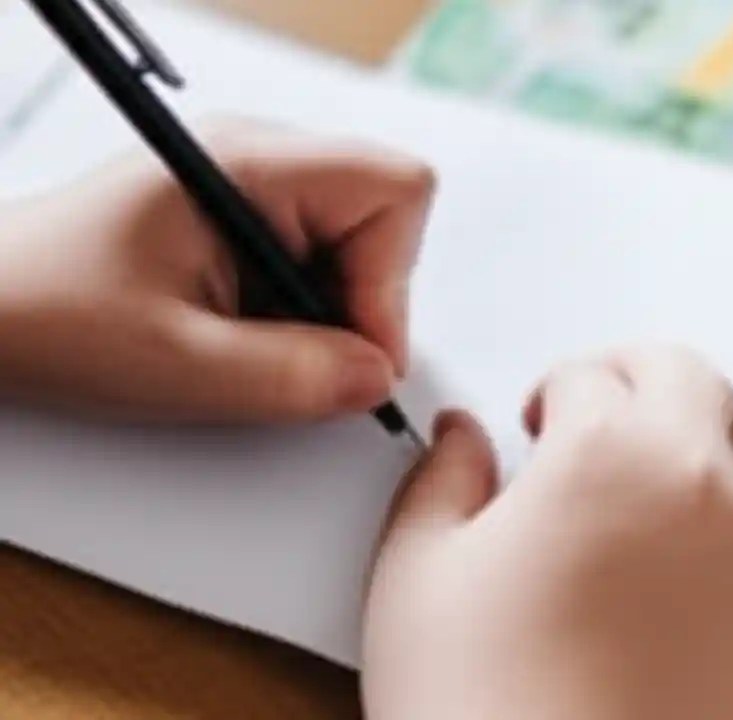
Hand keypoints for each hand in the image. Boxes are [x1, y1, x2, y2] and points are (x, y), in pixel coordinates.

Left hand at [0, 119, 432, 422]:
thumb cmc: (46, 315)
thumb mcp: (179, 365)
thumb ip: (293, 376)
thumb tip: (377, 378)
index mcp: (247, 163)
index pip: (394, 188)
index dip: (394, 278)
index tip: (360, 350)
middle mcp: (259, 161)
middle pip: (386, 216)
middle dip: (367, 298)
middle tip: (314, 357)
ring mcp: (255, 189)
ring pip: (360, 244)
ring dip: (334, 311)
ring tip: (263, 346)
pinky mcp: (247, 222)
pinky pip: (323, 262)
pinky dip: (307, 313)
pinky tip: (252, 337)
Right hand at [363, 347, 732, 719]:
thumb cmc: (479, 708)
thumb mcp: (416, 573)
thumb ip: (440, 478)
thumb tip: (460, 435)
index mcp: (602, 450)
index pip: (586, 377)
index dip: (552, 396)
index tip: (537, 424)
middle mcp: (695, 480)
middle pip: (683, 378)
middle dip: (633, 380)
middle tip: (598, 416)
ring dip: (704, 438)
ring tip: (670, 465)